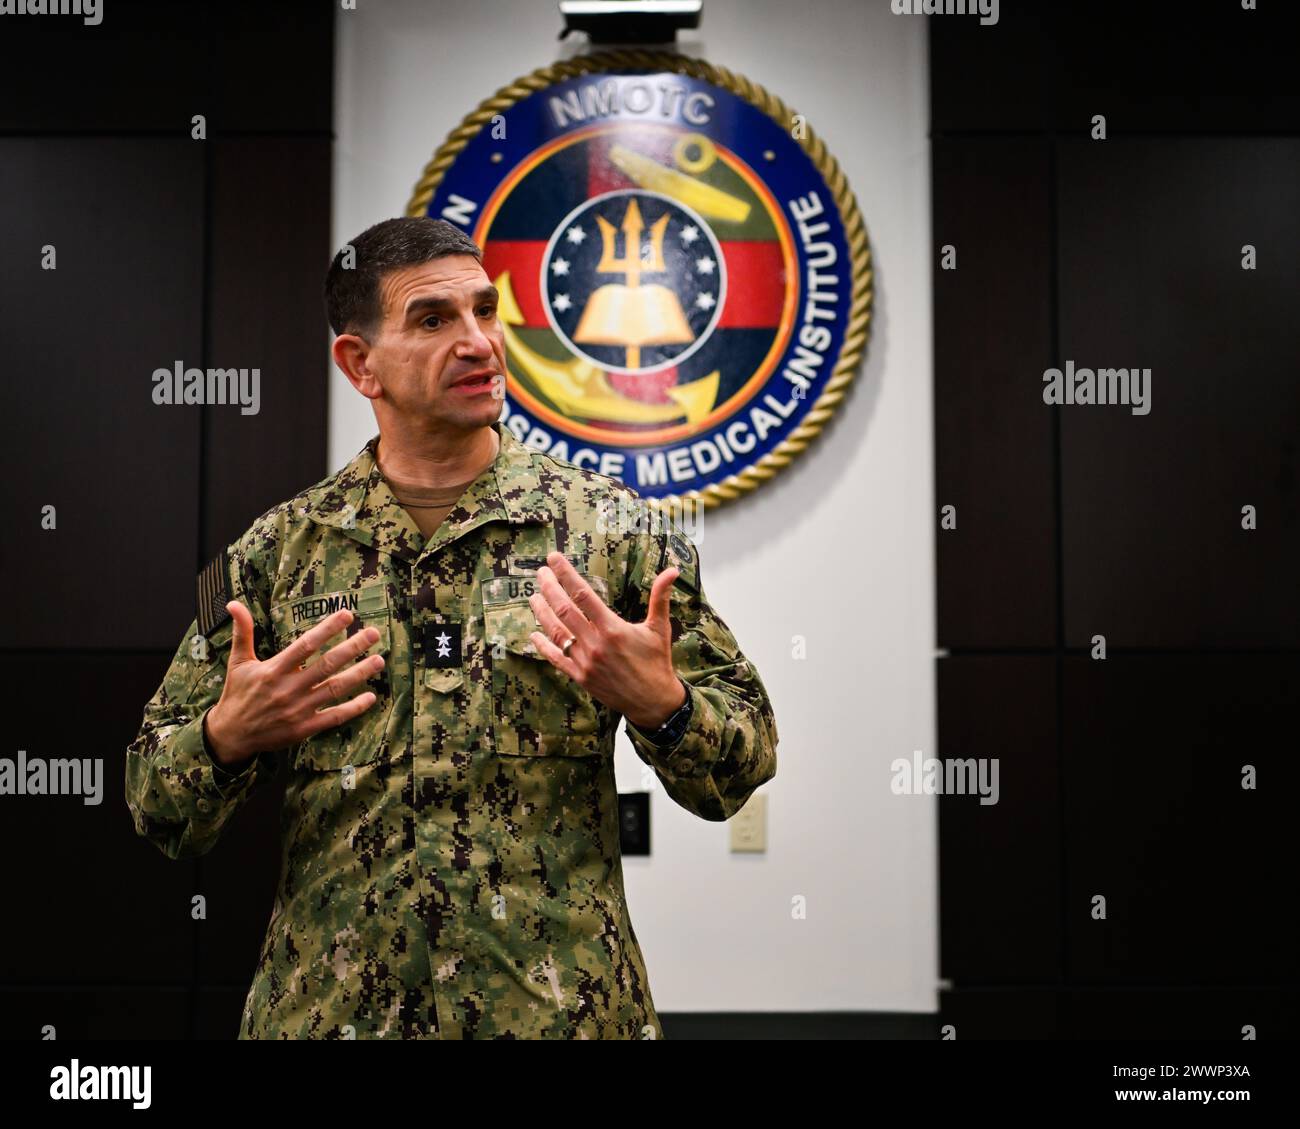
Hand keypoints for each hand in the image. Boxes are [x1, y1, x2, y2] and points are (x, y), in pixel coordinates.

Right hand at [204, 601, 384, 767]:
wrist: (231, 735)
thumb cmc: (237, 694)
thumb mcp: (238, 662)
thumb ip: (242, 632)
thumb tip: (233, 603)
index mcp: (274, 670)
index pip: (306, 645)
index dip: (328, 629)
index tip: (347, 615)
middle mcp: (288, 688)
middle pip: (327, 665)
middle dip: (353, 648)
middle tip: (374, 633)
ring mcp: (298, 710)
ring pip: (334, 689)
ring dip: (359, 674)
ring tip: (379, 661)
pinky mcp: (304, 728)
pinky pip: (333, 717)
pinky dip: (353, 708)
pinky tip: (370, 697)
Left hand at [527, 551, 686, 729]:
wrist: (653, 701)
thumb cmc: (657, 662)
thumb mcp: (660, 628)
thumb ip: (660, 597)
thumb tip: (673, 571)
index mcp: (613, 628)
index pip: (583, 594)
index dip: (566, 574)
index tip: (553, 559)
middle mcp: (595, 643)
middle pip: (564, 610)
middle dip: (549, 588)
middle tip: (541, 572)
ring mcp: (585, 662)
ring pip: (556, 632)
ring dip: (542, 612)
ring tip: (533, 596)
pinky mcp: (580, 677)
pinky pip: (557, 658)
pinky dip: (544, 646)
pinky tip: (534, 634)